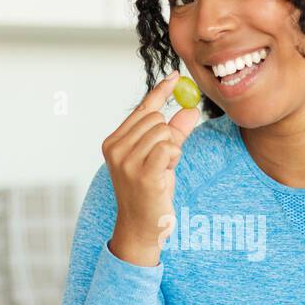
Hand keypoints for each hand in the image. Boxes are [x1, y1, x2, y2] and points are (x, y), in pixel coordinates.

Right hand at [102, 71, 200, 266]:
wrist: (141, 228)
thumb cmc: (150, 194)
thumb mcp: (161, 159)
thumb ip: (173, 134)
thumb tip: (190, 110)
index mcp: (114, 142)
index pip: (142, 109)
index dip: (160, 92)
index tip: (176, 76)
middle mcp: (115, 148)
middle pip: (155, 118)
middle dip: (168, 134)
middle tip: (165, 159)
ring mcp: (126, 161)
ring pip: (164, 132)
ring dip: (172, 149)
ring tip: (162, 170)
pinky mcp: (143, 172)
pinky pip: (169, 147)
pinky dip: (174, 157)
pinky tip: (166, 173)